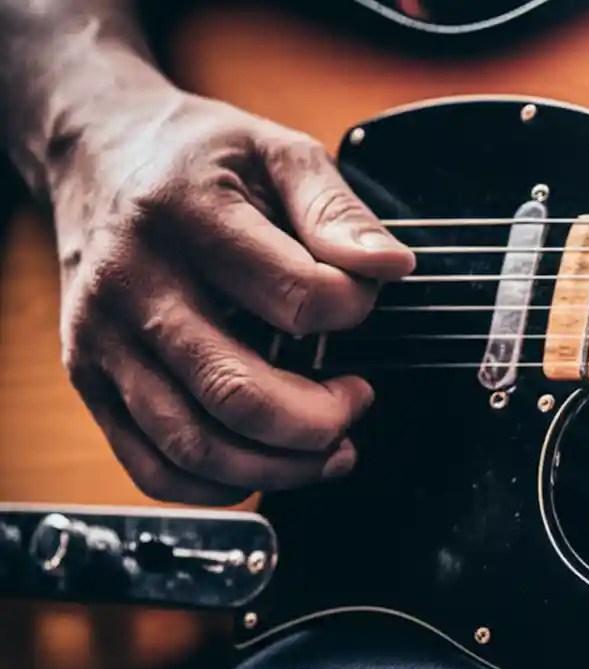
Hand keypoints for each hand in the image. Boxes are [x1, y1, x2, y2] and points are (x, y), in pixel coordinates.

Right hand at [51, 86, 415, 505]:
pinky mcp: (91, 380)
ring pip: (196, 445)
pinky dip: (220, 486)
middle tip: (359, 397)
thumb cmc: (196, 159)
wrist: (97, 157)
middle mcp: (133, 284)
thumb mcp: (276, 152)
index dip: (354, 308)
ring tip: (331, 444)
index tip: (364, 299)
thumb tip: (389, 265)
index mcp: (186, 216)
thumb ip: (336, 210)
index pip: (296, 296)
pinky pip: (152, 467)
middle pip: (238, 392)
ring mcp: (104, 341)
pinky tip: (267, 464)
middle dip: (322, 418)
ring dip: (282, 465)